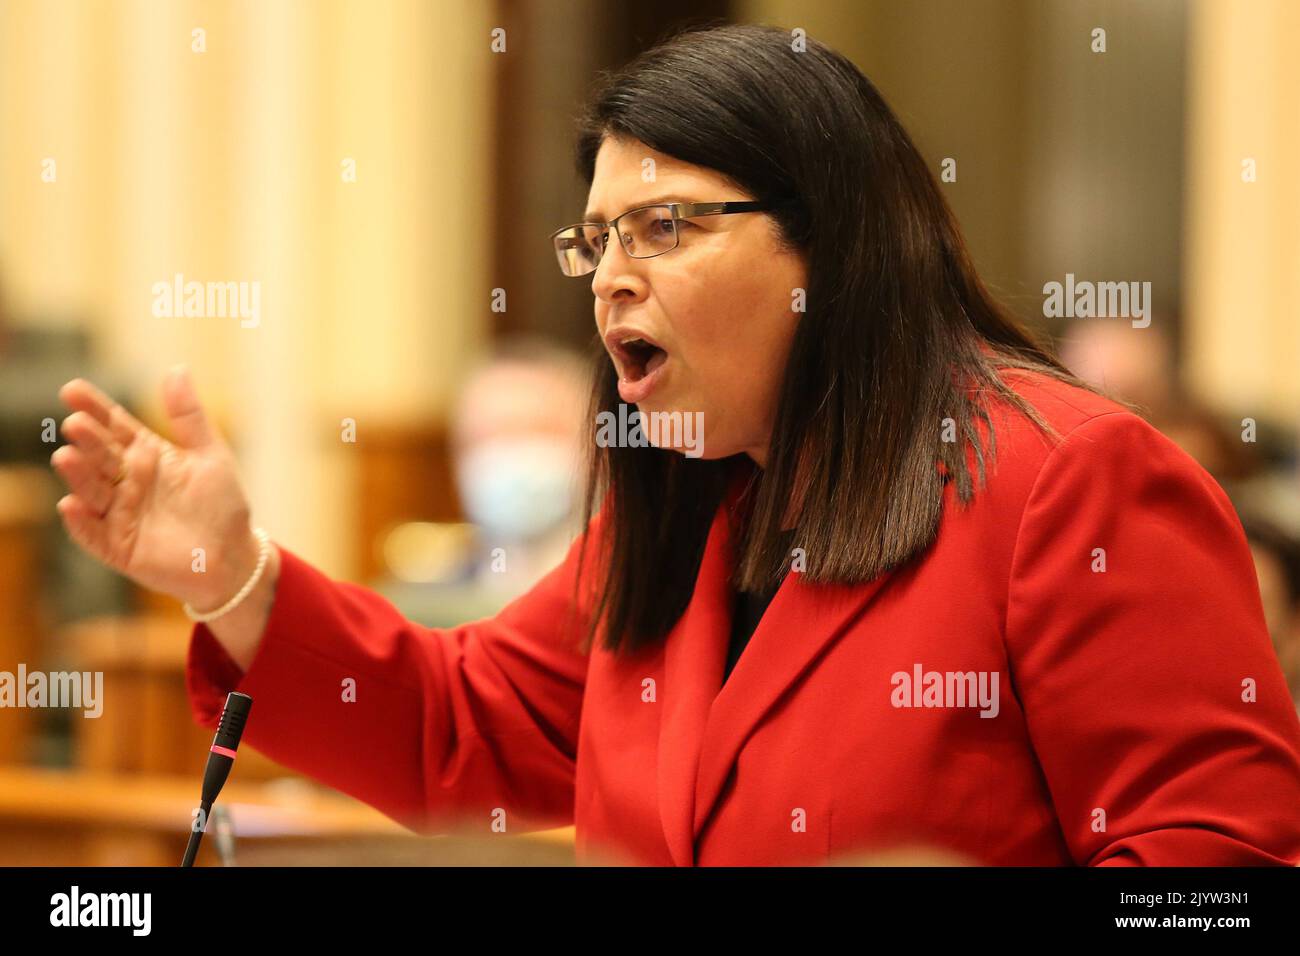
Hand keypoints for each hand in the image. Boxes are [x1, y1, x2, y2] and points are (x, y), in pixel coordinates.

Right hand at [52, 366, 261, 609]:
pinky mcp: (119, 547)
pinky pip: (93, 534)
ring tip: (66, 456)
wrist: (235, 555)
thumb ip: (189, 417)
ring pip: (92, 491)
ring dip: (78, 476)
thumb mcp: (210, 454)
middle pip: (101, 456)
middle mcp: (127, 482)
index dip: (94, 409)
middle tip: (76, 423)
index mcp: (146, 456)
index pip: (114, 427)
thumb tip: (176, 369)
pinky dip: (81, 521)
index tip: (72, 389)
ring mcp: (120, 514)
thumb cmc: (222, 504)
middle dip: (87, 440)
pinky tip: (71, 505)